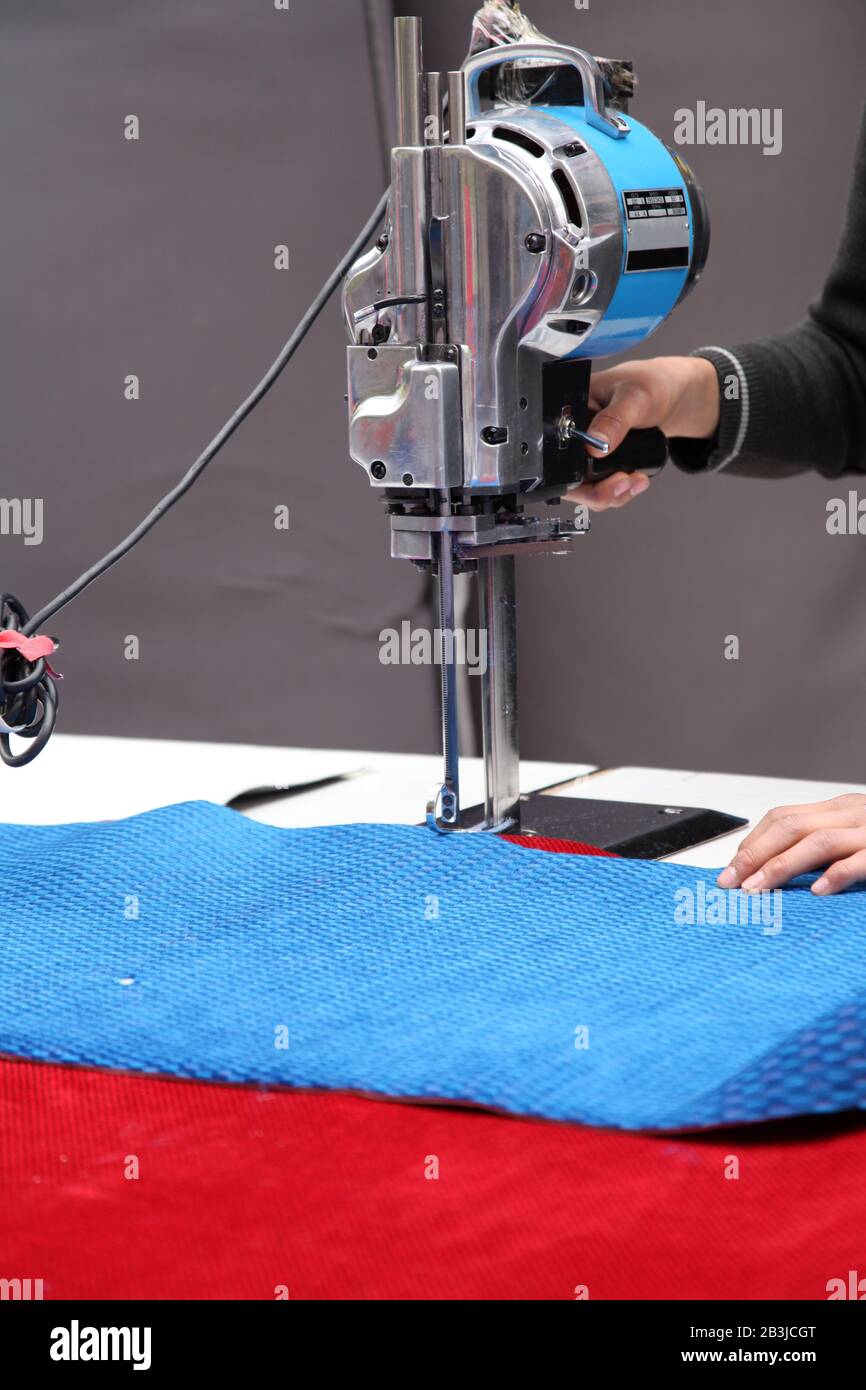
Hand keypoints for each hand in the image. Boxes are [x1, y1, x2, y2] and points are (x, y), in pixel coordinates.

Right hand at [567, 356, 719, 512]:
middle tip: (622, 485)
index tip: (600, 477)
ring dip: (611, 494)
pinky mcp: (602, 461)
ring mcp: (587, 450)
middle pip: (568, 478)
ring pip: (586, 488)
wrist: (673, 394)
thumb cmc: (652, 383)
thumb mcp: (634, 397)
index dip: (572, 473)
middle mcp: (574, 433)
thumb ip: (615, 419)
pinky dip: (619, 492)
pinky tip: (636, 481)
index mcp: (570, 411)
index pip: (557, 450)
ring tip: (634, 482)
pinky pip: (601, 487)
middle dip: (596, 491)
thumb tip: (595, 443)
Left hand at [716, 795, 865, 895]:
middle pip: (791, 827)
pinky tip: (815, 891)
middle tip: (732, 882)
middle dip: (755, 855)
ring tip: (757, 889)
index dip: (752, 843)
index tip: (730, 870)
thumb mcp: (849, 838)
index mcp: (835, 810)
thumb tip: (767, 872)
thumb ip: (816, 849)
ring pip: (818, 841)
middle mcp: (849, 814)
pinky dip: (835, 875)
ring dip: (781, 866)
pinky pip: (858, 861)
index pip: (782, 818)